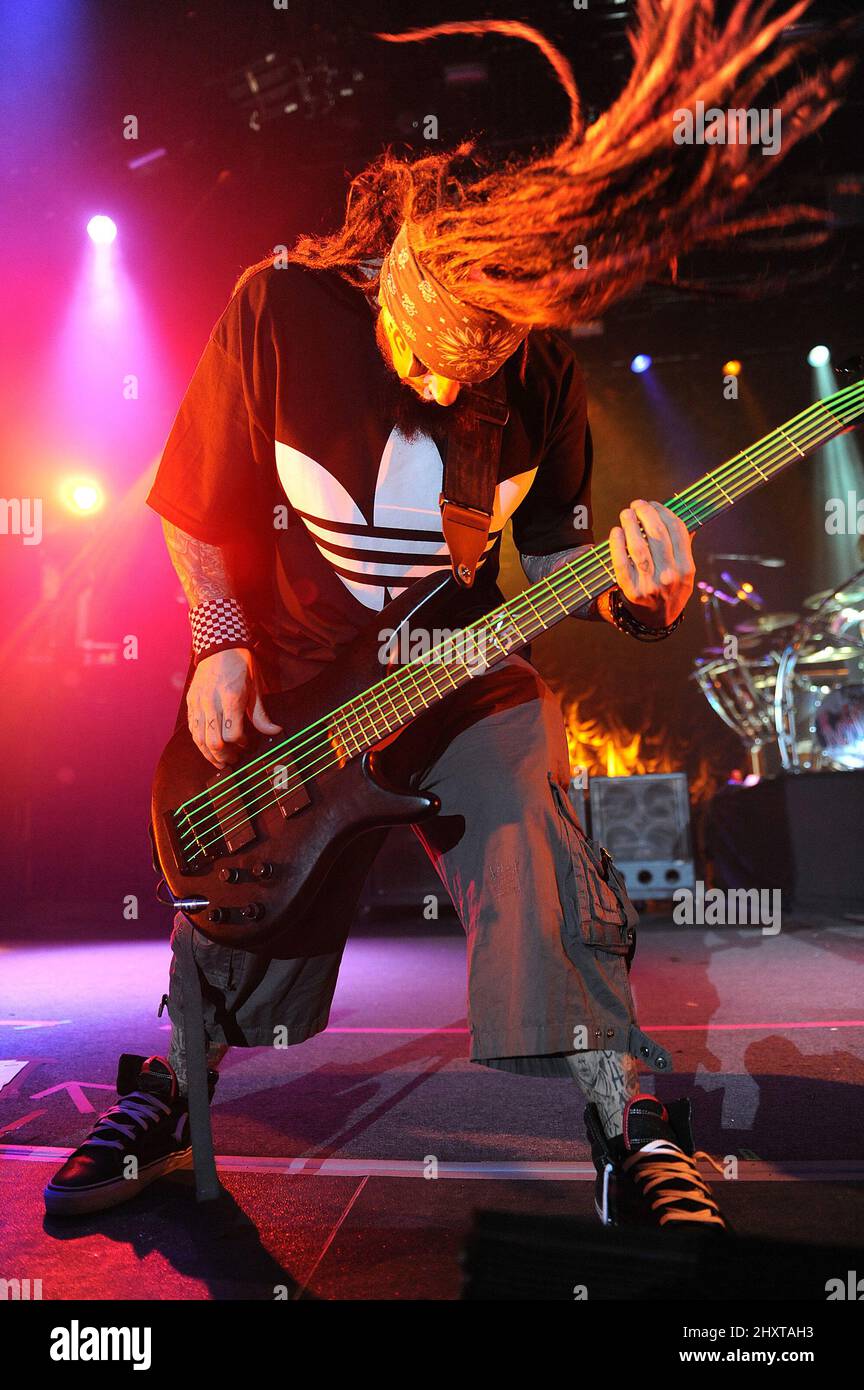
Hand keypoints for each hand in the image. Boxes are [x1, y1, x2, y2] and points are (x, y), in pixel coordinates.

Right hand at [186, 647, 281, 769]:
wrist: (219, 645)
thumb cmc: (240, 665)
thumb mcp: (256, 688)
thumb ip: (261, 714)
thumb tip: (275, 731)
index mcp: (230, 697)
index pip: (232, 733)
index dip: (240, 743)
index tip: (246, 743)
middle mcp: (211, 702)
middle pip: (214, 741)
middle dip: (224, 756)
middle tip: (233, 759)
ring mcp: (198, 703)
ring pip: (199, 739)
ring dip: (210, 754)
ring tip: (220, 761)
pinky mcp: (190, 702)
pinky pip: (192, 729)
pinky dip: (199, 742)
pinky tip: (208, 747)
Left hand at [609, 500, 694, 627]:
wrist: (657, 620)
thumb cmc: (671, 589)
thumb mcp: (685, 571)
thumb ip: (683, 545)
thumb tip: (681, 515)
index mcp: (686, 567)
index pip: (677, 530)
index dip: (664, 511)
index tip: (654, 504)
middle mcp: (670, 576)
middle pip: (657, 534)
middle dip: (646, 513)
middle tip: (637, 504)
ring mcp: (650, 585)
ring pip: (639, 546)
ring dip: (630, 524)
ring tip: (626, 514)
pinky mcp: (631, 591)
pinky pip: (622, 563)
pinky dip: (617, 544)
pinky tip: (616, 532)